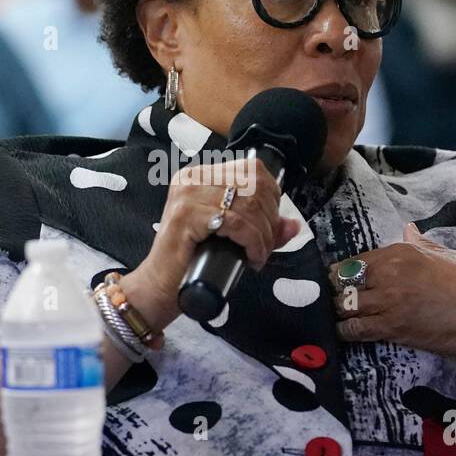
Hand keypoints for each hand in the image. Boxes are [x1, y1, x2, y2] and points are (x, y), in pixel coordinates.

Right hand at [119, 157, 298, 332]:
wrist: (161, 287)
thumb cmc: (193, 262)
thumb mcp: (231, 238)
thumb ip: (260, 228)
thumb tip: (294, 225)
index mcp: (199, 175)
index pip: (251, 168)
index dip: (271, 195)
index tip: (270, 224)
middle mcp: (191, 178)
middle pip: (253, 184)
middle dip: (270, 218)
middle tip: (266, 245)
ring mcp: (187, 194)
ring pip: (248, 204)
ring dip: (263, 234)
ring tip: (258, 254)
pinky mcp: (186, 215)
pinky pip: (237, 223)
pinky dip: (253, 242)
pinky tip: (252, 257)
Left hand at [330, 223, 455, 364]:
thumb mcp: (447, 255)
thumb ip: (421, 242)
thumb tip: (409, 227)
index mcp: (402, 251)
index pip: (355, 260)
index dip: (344, 274)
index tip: (342, 282)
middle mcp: (389, 272)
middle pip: (342, 281)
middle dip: (337, 292)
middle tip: (338, 301)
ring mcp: (388, 301)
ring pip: (343, 306)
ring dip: (340, 313)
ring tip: (343, 317)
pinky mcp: (391, 328)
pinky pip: (353, 329)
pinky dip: (346, 331)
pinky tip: (349, 332)